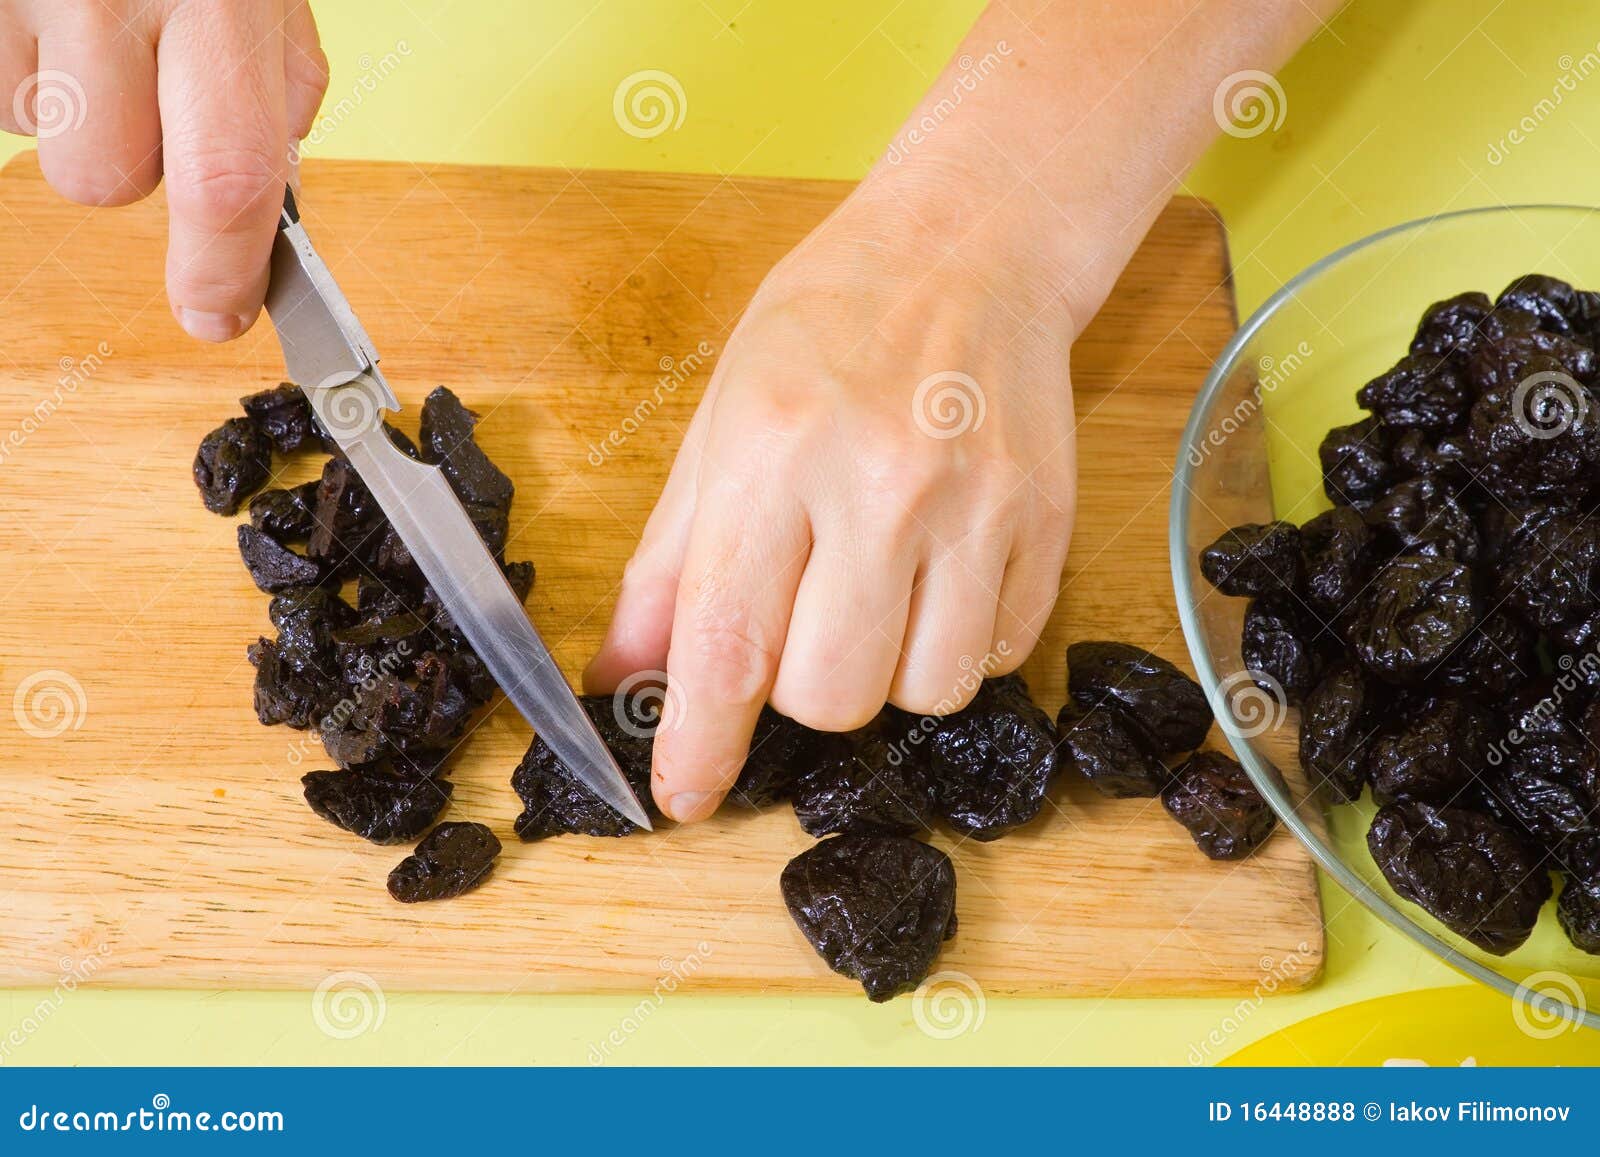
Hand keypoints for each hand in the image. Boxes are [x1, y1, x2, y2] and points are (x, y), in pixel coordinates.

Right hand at [1, 1, 327, 340]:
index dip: (219, 266)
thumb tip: (269, 204)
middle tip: (147, 99)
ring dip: (77, 112)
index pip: (228, 175)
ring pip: (44, 139)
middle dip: (130, 168)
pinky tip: (54, 10)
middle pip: (105, 177)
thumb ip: (275, 88)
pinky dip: (28, 63)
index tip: (218, 316)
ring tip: (96, 30)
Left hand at [585, 172, 1082, 821]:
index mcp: (773, 452)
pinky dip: (954, 644)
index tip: (683, 796)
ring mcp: (977, 506)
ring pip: (922, 693)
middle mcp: (881, 484)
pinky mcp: (1047, 523)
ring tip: (879, 592)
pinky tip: (939, 575)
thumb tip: (623, 677)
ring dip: (885, 673)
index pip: (727, 643)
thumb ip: (669, 562)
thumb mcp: (718, 423)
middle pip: (830, 693)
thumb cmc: (826, 327)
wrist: (970, 251)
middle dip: (800, 690)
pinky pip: (995, 657)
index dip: (700, 742)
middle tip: (803, 618)